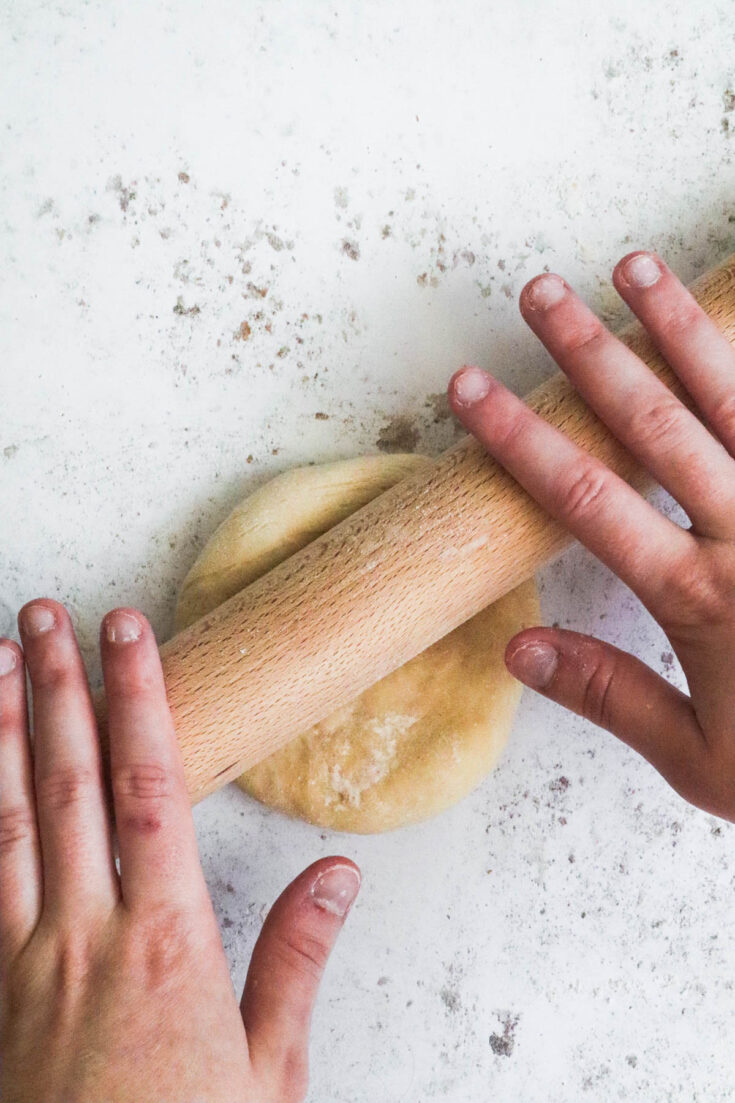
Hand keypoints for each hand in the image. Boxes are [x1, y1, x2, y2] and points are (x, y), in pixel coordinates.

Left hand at [0, 600, 359, 1102]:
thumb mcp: (268, 1074)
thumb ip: (294, 961)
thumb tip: (337, 874)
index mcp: (166, 942)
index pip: (148, 788)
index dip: (135, 699)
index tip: (124, 633)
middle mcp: (84, 938)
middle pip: (68, 785)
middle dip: (56, 689)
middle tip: (44, 615)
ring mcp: (22, 964)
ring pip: (6, 823)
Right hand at [449, 251, 734, 820]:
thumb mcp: (703, 759)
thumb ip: (610, 693)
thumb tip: (517, 648)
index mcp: (701, 596)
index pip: (584, 498)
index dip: (520, 438)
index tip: (472, 389)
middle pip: (653, 422)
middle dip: (587, 352)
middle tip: (541, 295)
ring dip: (680, 328)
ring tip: (636, 267)